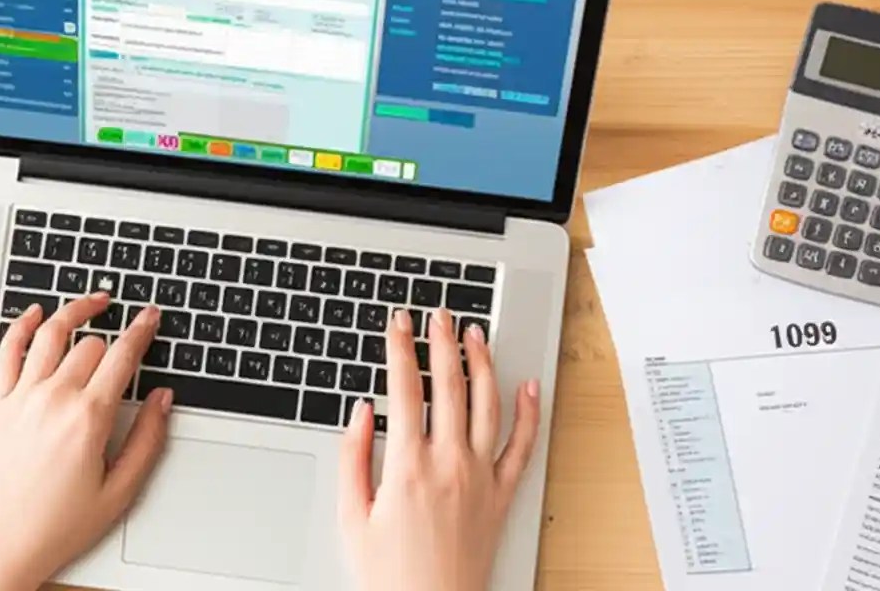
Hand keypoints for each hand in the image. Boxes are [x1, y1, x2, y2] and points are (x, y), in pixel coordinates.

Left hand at [0, 293, 173, 590]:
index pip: (123, 356)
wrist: (5, 540)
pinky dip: (22, 325)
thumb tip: (164, 400)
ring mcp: (22, 397)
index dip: (142, 330)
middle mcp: (54, 399)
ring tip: (93, 302)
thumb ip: (148, 439)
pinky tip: (35, 313)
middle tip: (127, 333)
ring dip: (74, 311)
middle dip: (114, 337)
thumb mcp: (121, 490)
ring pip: (51, 334)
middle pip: (91, 345)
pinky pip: (8, 350)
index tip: (151, 316)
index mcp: (88, 418)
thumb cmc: (60, 522)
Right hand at [339, 308, 540, 590]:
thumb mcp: (351, 517)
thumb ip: (353, 458)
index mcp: (407, 467)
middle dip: (443, 342)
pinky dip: (528, 413)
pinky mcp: (501, 496)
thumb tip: (361, 412)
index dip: (400, 348)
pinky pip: (521, 447)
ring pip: (487, 405)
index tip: (398, 322)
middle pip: (449, 387)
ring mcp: (481, 478)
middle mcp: (449, 464)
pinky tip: (527, 386)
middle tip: (439, 314)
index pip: (404, 389)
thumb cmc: (388, 575)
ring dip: (482, 364)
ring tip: (476, 334)